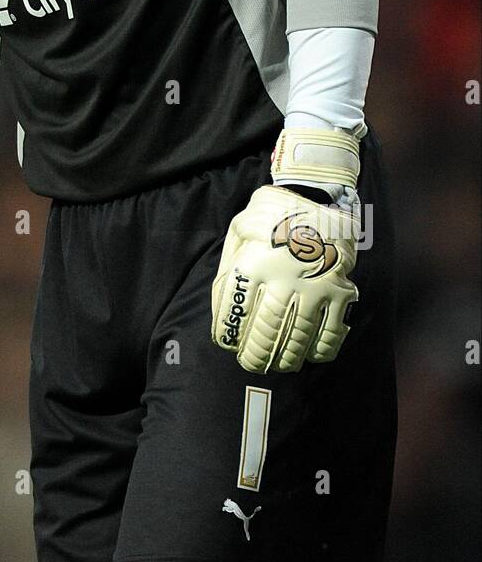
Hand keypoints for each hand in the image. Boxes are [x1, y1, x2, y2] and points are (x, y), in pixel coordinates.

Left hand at [211, 185, 359, 372]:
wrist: (317, 196)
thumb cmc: (271, 215)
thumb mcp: (239, 230)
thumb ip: (229, 267)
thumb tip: (223, 308)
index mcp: (253, 264)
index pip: (234, 314)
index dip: (228, 335)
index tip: (227, 343)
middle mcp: (283, 280)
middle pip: (265, 332)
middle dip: (255, 355)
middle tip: (250, 362)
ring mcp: (314, 287)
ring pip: (297, 338)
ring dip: (285, 358)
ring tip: (277, 364)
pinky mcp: (339, 291)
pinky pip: (331, 331)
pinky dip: (321, 350)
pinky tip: (311, 355)